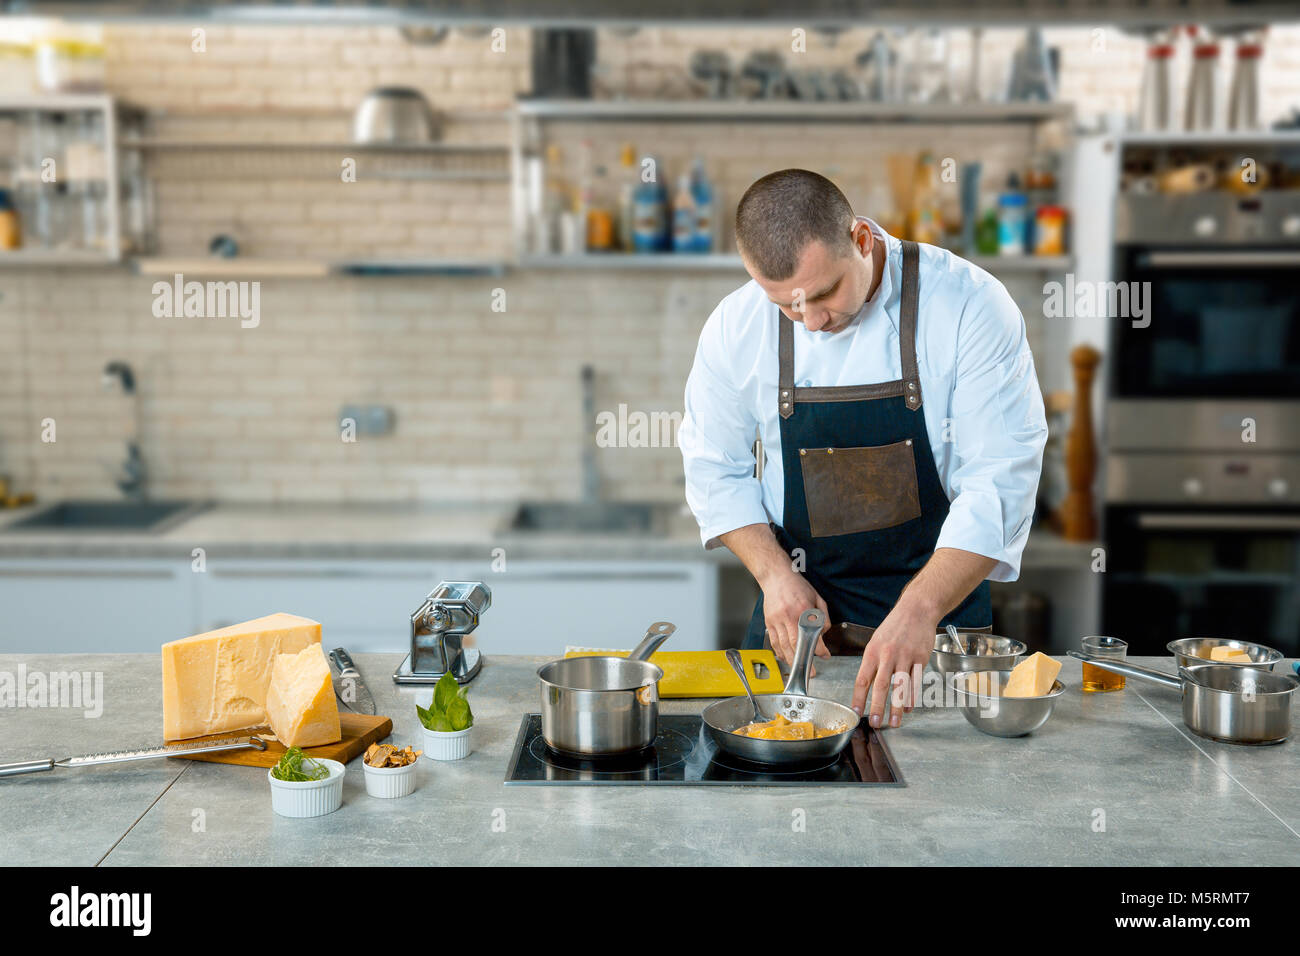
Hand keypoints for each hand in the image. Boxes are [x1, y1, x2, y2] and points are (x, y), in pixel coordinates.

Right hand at [759, 567, 830, 675]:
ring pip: (783, 646)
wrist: (776, 577)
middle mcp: (788, 617)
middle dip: (804, 661)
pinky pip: (774, 642)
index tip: (825, 655)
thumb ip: (823, 617)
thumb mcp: (817, 598)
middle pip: (795, 645)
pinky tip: (786, 658)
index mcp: (802, 610)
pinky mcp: (769, 622)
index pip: (811, 635)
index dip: (819, 649)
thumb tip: (823, 634)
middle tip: (811, 672)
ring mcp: (776, 620)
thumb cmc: (797, 586)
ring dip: (791, 660)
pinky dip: (780, 652)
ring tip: (799, 669)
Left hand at [850, 602, 936, 728]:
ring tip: (894, 722)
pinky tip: (909, 708)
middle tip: (875, 723)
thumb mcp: (876, 641)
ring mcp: (905, 657)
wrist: (916, 610)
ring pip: (900, 687)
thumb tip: (867, 686)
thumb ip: (873, 663)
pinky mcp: (920, 659)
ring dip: (896, 707)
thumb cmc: (894, 627)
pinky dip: (912, 697)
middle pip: (881, 686)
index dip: (858, 698)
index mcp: (872, 652)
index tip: (855, 712)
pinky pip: (915, 681)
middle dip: (877, 707)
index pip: (862, 679)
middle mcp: (887, 655)